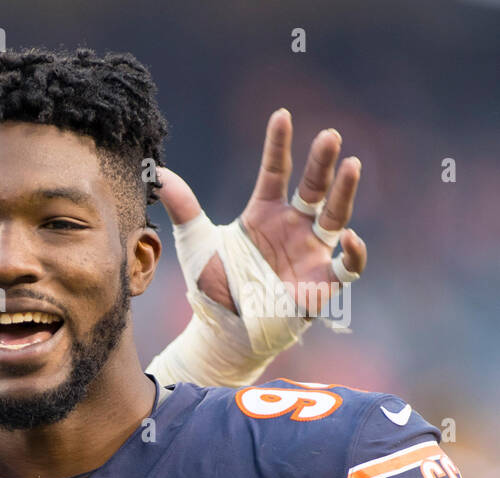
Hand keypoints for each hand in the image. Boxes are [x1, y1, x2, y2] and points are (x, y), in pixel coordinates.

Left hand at [157, 108, 366, 316]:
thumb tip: (158, 173)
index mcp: (264, 212)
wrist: (223, 328)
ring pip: (335, 215)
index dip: (278, 145)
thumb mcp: (196, 242)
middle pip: (312, 186)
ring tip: (351, 164)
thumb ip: (183, 207)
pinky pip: (348, 266)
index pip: (275, 171)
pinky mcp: (322, 282)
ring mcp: (310, 252)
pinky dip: (354, 253)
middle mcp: (293, 226)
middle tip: (329, 135)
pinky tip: (350, 238)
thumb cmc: (214, 285)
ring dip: (344, 191)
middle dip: (321, 161)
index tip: (281, 115)